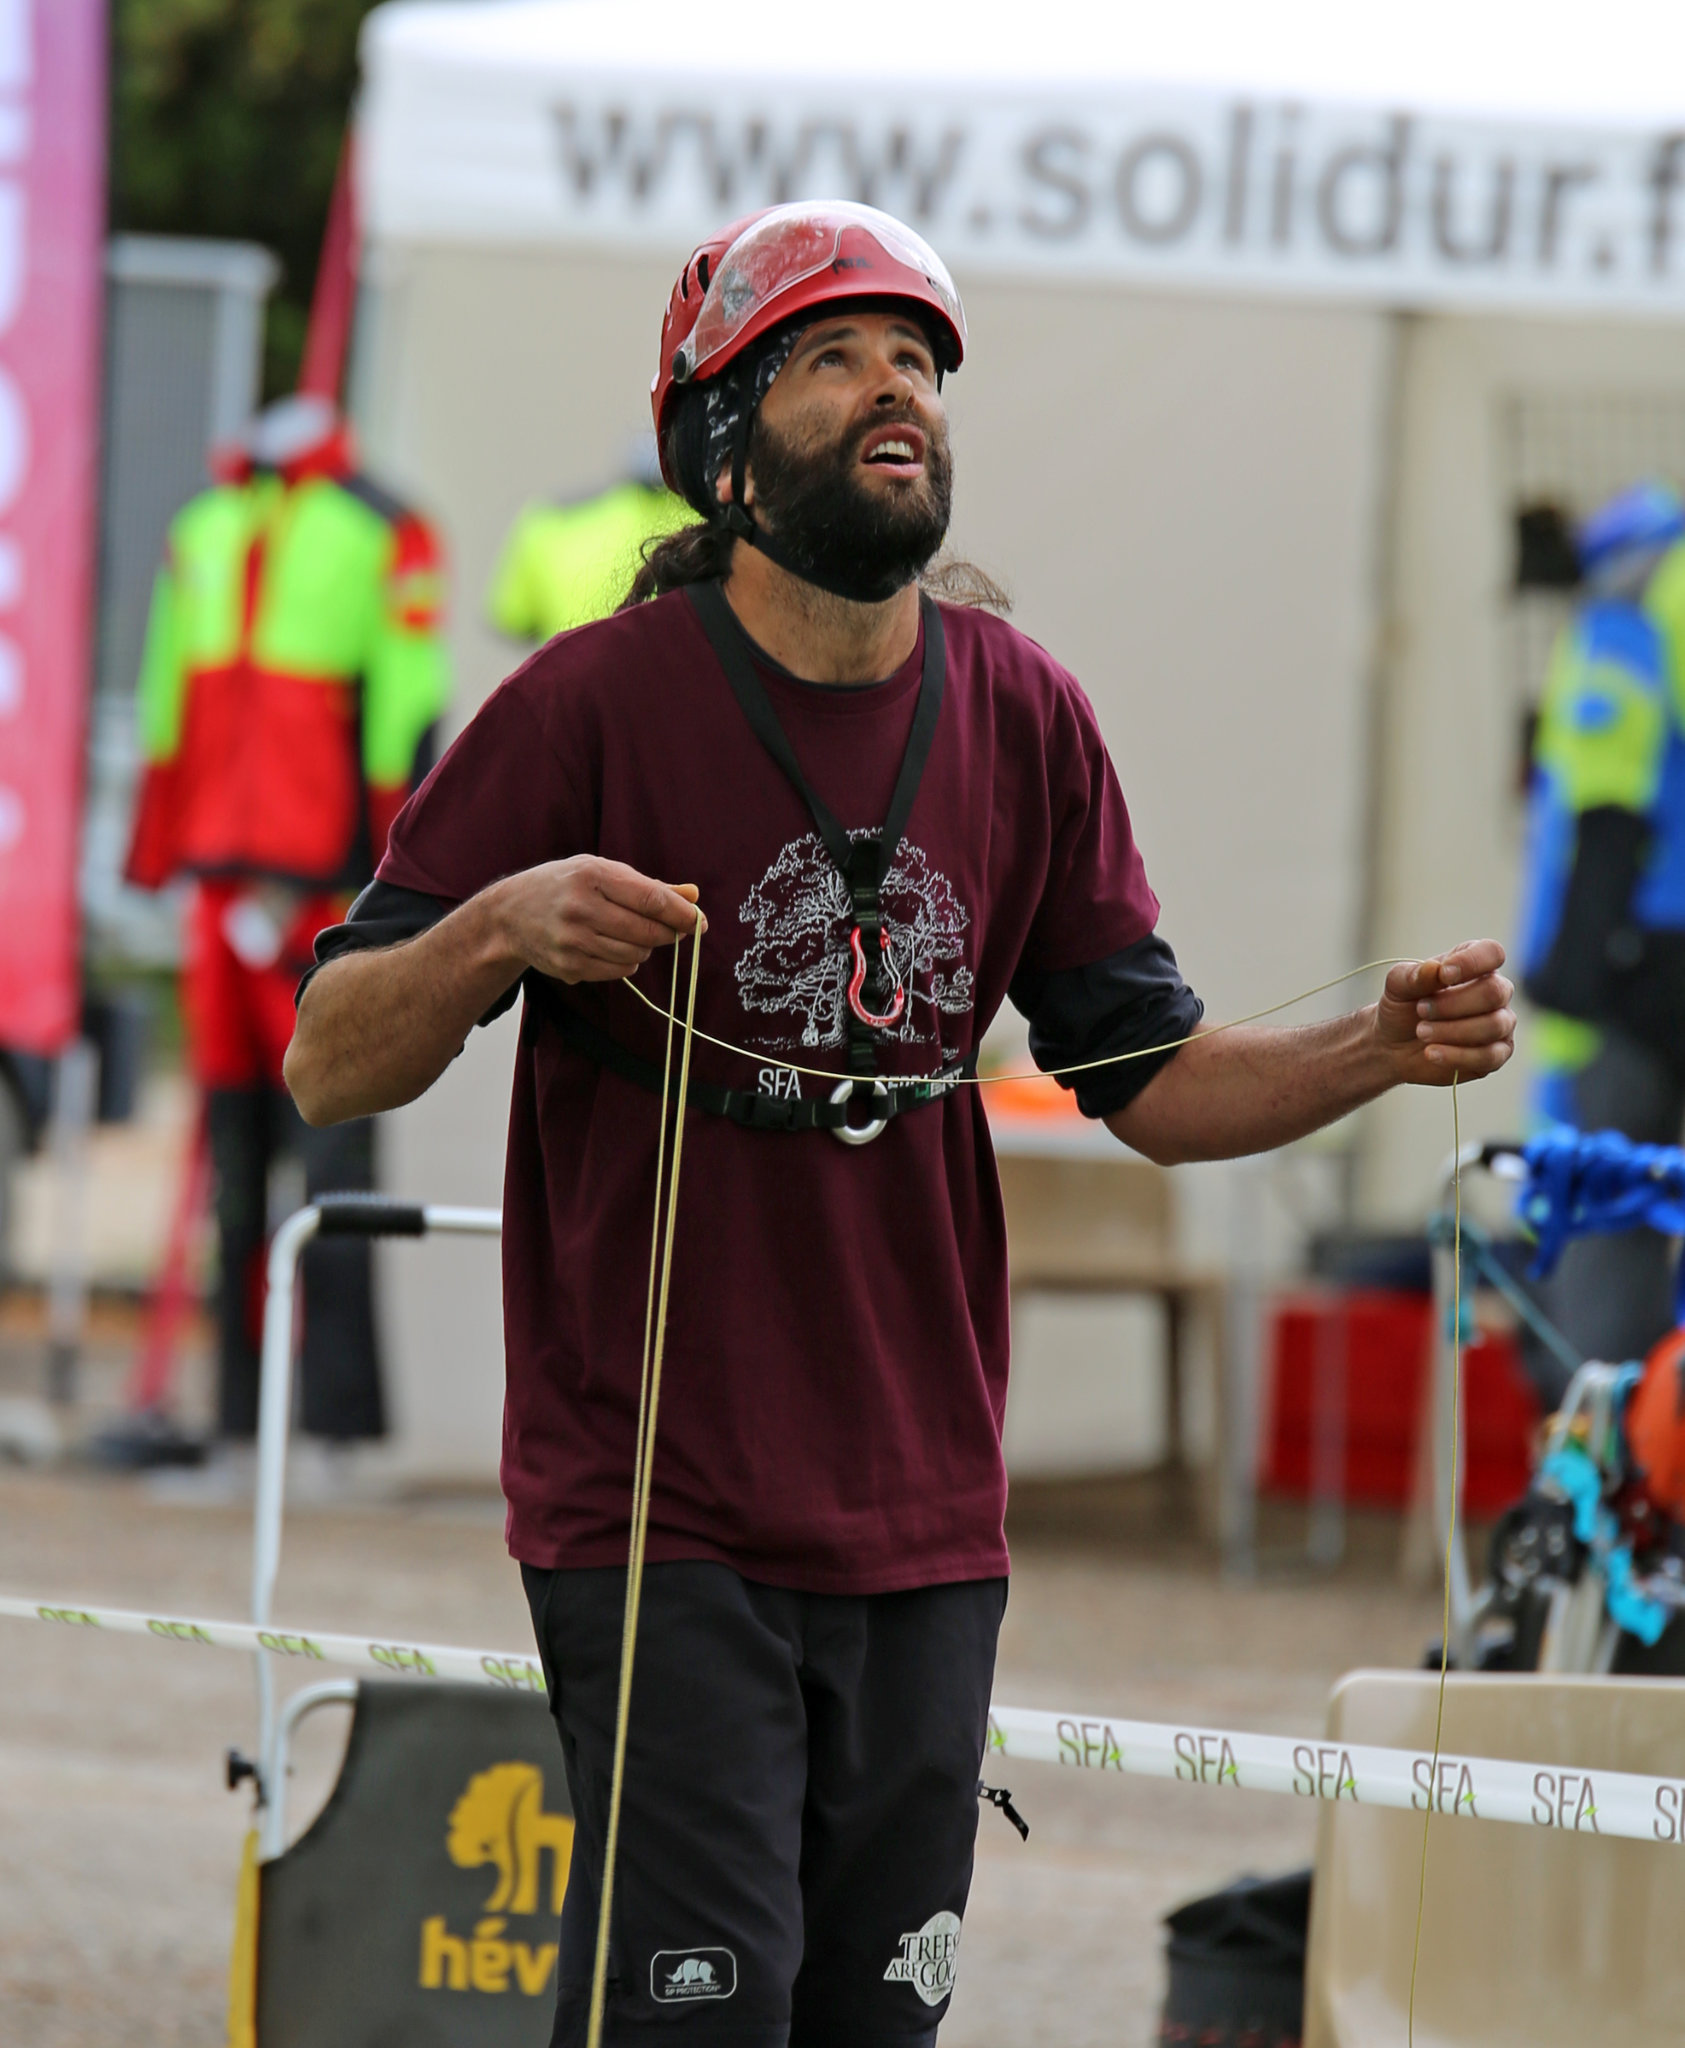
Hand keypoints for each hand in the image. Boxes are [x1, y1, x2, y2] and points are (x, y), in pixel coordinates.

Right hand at [494, 858, 703, 984]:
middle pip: (647, 932)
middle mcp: (580, 908)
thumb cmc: (564, 886)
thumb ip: (648, 886)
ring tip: (631, 934)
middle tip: (671, 930)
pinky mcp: (569, 966)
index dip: (681, 913)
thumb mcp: (601, 872)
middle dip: (668, 933)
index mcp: (591, 875)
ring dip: (645, 948)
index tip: (698, 921)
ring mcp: (572, 941)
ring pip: (636, 954)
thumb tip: (693, 896)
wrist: (510, 915)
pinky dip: (627, 962)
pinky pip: (619, 971)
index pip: (651, 898)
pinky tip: (613, 948)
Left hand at [1374, 940, 1514, 1084]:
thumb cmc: (1402, 1007)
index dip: (1472, 962)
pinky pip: (1490, 1056)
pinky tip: (1432, 1053)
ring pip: (1494, 1025)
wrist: (1394, 1047)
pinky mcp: (1497, 1053)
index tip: (1443, 975)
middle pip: (1494, 992)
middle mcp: (1495, 990)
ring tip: (1422, 1032)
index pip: (1492, 953)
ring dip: (1452, 1031)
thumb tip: (1434, 969)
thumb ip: (1415, 975)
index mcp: (1474, 964)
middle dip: (1453, 1004)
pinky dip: (1458, 1055)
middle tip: (1421, 1010)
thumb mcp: (1398, 986)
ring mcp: (1500, 1022)